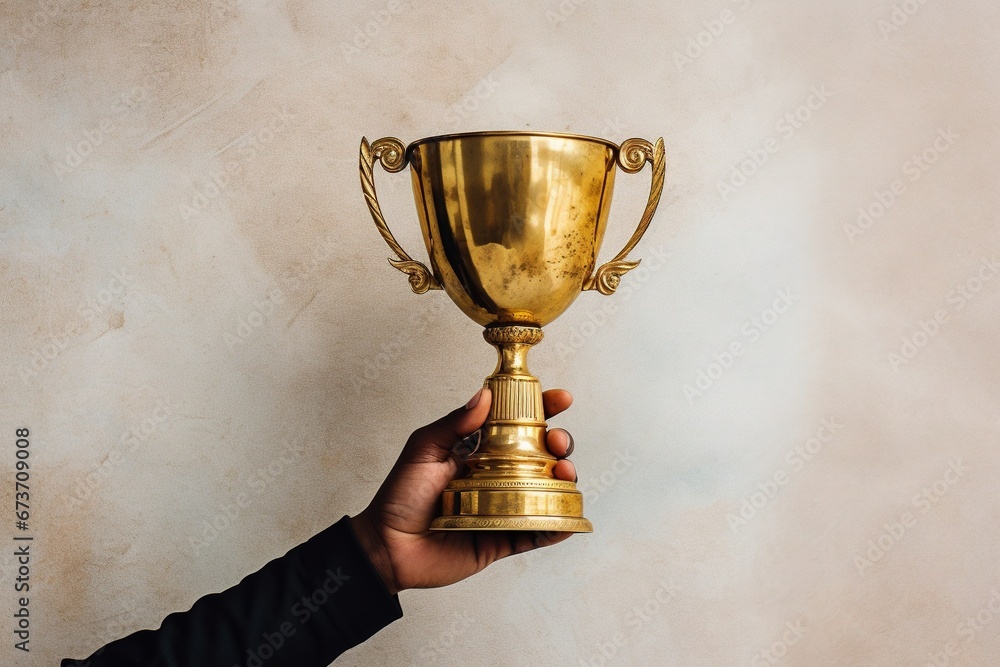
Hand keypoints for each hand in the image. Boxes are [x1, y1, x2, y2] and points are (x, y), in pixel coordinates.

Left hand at [349, 387, 577, 593]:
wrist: (388, 547)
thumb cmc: (399, 496)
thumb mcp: (423, 450)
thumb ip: (454, 424)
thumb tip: (485, 395)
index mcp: (478, 451)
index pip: (516, 424)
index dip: (542, 409)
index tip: (561, 399)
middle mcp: (495, 476)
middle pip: (540, 455)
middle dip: (559, 444)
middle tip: (559, 443)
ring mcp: (502, 507)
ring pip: (546, 491)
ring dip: (565, 480)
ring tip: (565, 473)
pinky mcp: (502, 539)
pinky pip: (536, 532)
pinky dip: (558, 525)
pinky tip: (568, 517)